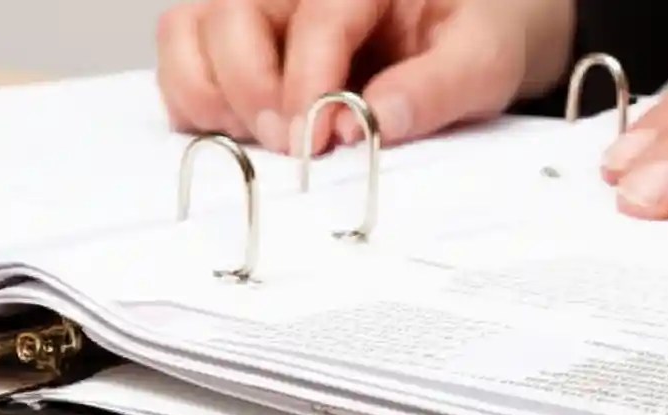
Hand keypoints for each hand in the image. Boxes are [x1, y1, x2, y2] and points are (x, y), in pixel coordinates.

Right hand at [154, 0, 574, 154]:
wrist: (466, 29)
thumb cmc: (470, 34)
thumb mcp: (483, 59)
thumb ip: (437, 88)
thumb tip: (375, 124)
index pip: (318, 18)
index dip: (311, 86)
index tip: (320, 142)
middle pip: (231, 16)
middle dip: (255, 92)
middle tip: (295, 147)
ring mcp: (258, 4)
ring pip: (189, 33)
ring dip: (212, 97)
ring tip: (265, 139)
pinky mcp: (235, 37)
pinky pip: (183, 58)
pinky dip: (196, 103)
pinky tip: (244, 132)